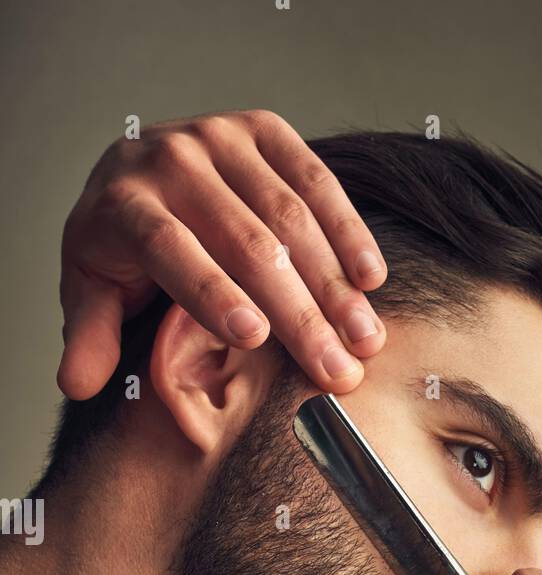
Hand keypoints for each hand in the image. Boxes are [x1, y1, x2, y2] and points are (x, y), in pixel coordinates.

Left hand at [57, 109, 387, 398]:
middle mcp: (174, 160)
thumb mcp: (91, 289)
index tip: (255, 338)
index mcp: (126, 203)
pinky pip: (316, 179)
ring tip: (364, 338)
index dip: (213, 293)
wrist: (135, 168)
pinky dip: (348, 230)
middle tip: (336, 369)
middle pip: (247, 242)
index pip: (171, 249)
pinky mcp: (264, 130)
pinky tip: (370, 278)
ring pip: (291, 217)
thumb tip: (77, 383)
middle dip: (299, 313)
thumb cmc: (120, 245)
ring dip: (335, 284)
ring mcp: (222, 138)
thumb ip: (89, 336)